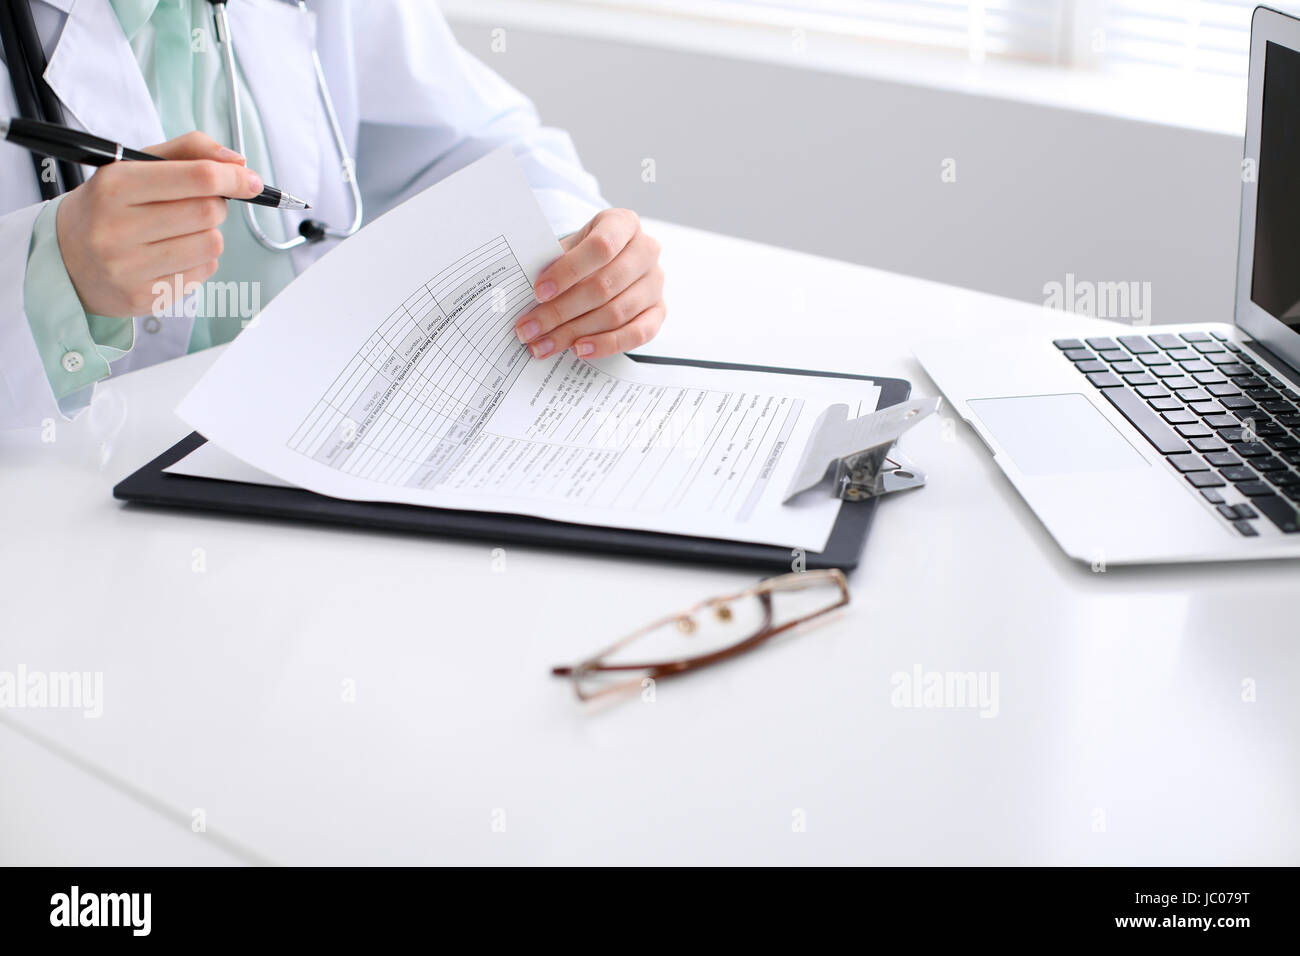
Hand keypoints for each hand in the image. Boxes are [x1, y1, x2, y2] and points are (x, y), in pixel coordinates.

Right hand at [56, 131, 264, 317]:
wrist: (65, 257)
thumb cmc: (109, 206)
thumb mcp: (135, 165)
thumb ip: (188, 151)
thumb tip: (237, 161)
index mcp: (116, 185)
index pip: (197, 178)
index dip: (234, 178)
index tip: (249, 180)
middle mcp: (117, 227)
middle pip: (210, 213)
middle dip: (217, 206)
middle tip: (200, 205)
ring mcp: (129, 267)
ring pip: (211, 245)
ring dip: (209, 235)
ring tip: (180, 231)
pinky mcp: (143, 297)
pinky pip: (203, 274)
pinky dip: (199, 261)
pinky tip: (171, 255)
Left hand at [514, 208, 665, 359]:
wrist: (610, 261)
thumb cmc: (584, 253)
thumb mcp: (568, 246)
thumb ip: (551, 263)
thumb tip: (520, 293)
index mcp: (624, 224)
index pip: (600, 247)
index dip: (567, 272)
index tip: (538, 292)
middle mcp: (646, 251)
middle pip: (604, 286)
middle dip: (560, 311)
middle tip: (529, 329)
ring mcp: (656, 283)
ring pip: (616, 313)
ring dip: (575, 333)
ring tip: (543, 344)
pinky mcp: (659, 311)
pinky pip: (638, 333)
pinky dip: (606, 344)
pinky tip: (580, 349)